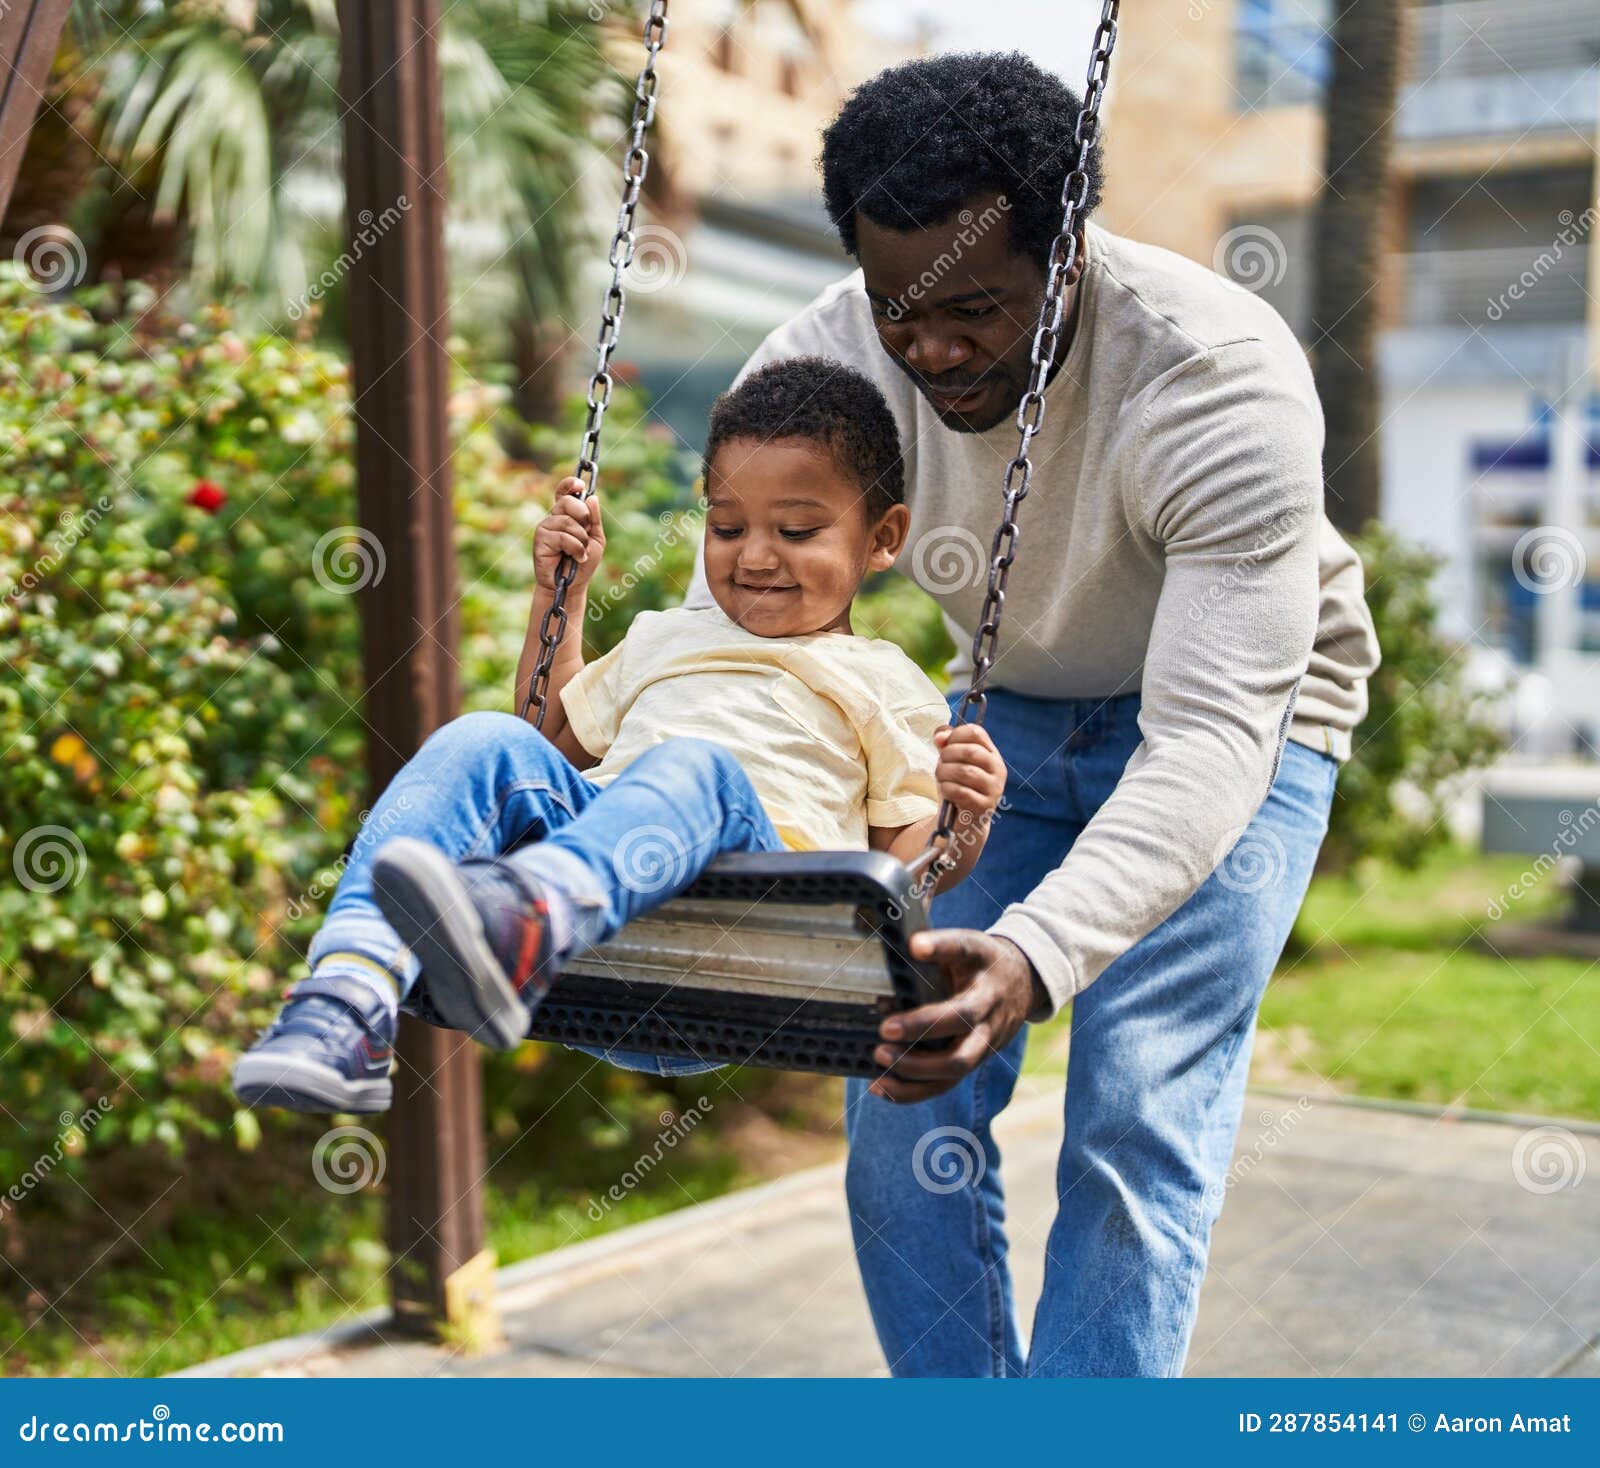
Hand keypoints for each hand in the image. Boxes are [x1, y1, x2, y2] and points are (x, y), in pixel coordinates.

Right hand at [534, 477, 604, 594]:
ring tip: (580, 552)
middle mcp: (554, 518)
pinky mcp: (540, 539)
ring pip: (567, 521)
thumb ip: (594, 519)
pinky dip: (575, 547)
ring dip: (580, 539)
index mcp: (567, 514)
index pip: (564, 492)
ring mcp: (546, 527)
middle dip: (582, 515)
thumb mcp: (596, 539)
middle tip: (586, 532)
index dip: (569, 484)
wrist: (572, 585)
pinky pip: (562, 536)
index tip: (580, 485)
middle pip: (567, 501)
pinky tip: (574, 557)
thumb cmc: (583, 562)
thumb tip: (592, 497)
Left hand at [870, 932, 1038, 1102]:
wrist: (1024, 984)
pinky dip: (911, 1091)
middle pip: (963, 1018)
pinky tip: (879, 1085)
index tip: (914, 945)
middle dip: (923, 1026)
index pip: (965, 949)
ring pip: (957, 1062)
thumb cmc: (978, 962)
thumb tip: (869, 939)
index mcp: (983, 961)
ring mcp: (987, 1037)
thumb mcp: (963, 943)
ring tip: (879, 1056)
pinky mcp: (976, 1061)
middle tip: (884, 1029)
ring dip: (915, 1066)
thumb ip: (930, 949)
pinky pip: (945, 1084)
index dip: (941, 947)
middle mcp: (989, 1001)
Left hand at [933, 722, 1005, 816]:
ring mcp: (994, 788)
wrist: (965, 820)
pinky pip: (961, 792)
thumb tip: (940, 736)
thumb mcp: (950, 760)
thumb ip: (945, 743)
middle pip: (970, 751)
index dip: (955, 735)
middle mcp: (997, 769)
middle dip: (947, 755)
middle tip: (941, 764)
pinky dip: (947, 789)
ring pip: (965, 771)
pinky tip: (946, 791)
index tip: (945, 745)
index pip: (976, 732)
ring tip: (941, 777)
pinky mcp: (985, 806)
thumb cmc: (957, 785)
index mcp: (991, 753)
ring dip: (944, 772)